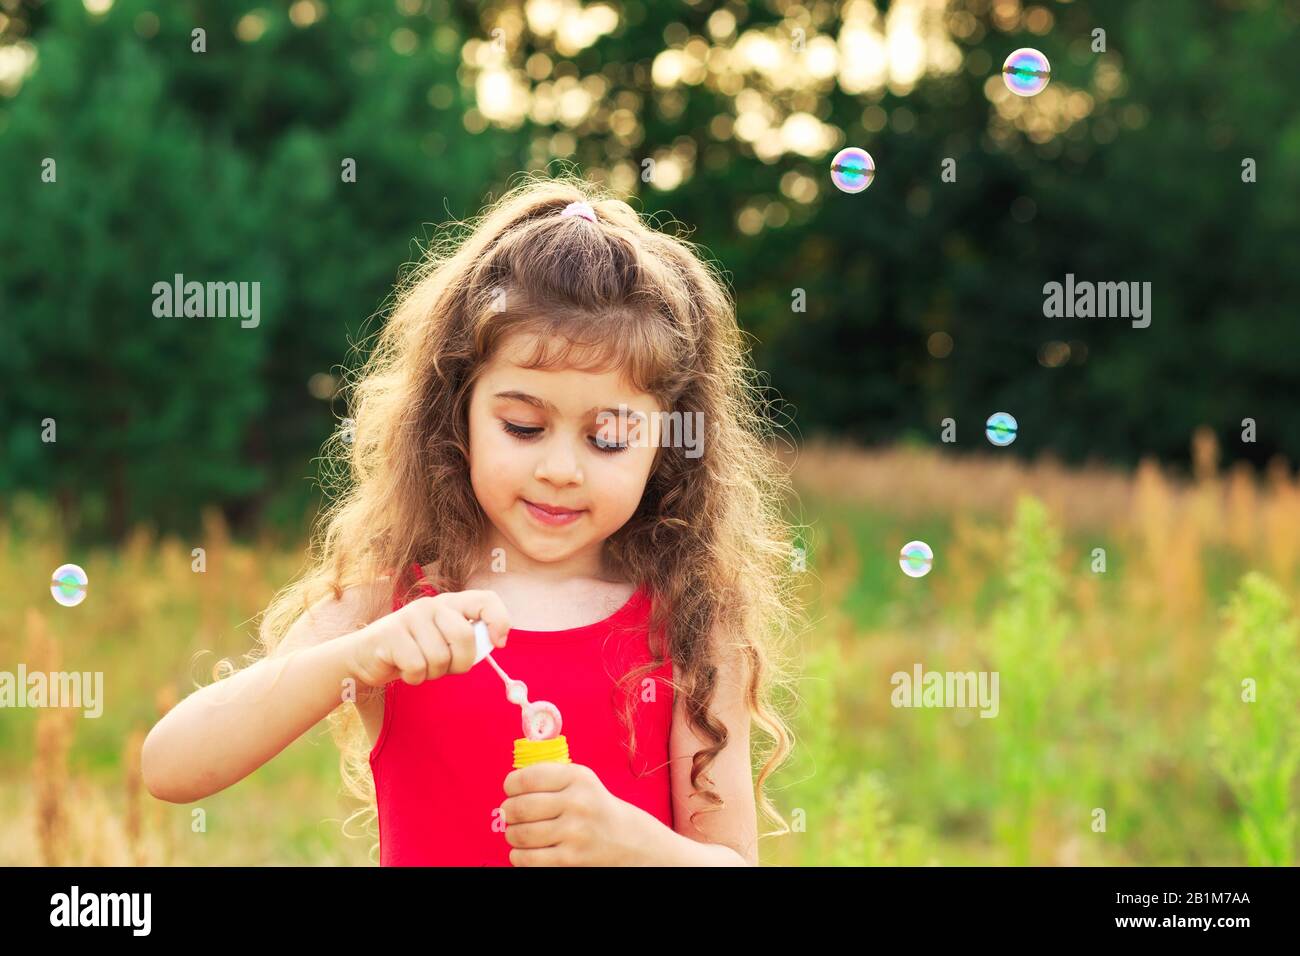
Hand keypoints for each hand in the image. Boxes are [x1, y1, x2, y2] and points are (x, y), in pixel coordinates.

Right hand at [344, 590, 509, 688]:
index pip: (485, 599)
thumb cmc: (412, 651)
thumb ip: (466, 639)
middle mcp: (431, 604)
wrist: (364, 656)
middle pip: (464, 637)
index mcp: (450, 603)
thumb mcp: (442, 641)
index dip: (499, 620)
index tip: (499, 643)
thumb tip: (495, 642)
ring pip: (440, 657)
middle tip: (445, 668)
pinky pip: (418, 667)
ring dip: (433, 673)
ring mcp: (410, 617)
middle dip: (460, 663)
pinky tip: (404, 670)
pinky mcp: (391, 634)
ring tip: (419, 666)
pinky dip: (414, 678)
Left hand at [500, 762, 653, 865]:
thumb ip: (548, 775)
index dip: (510, 785)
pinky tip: (522, 851)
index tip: (510, 790)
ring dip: (512, 834)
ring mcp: (574, 833)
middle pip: (520, 807)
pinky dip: (518, 856)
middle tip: (509, 814)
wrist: (628, 840)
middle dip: (508, 812)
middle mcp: (577, 803)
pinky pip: (528, 859)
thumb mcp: (579, 780)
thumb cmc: (593, 806)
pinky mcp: (570, 859)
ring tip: (516, 833)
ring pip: (521, 834)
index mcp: (577, 777)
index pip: (527, 778)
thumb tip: (510, 784)